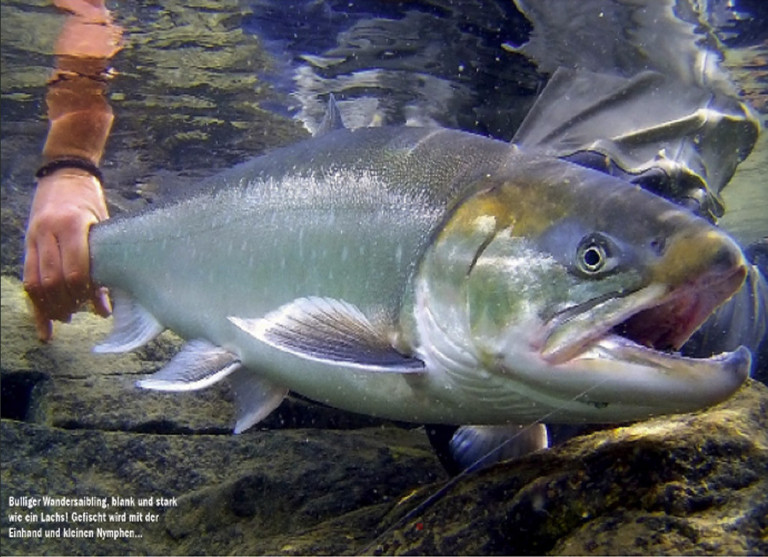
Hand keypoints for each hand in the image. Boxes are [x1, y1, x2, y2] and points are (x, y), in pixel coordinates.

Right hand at [23, 168, 110, 340]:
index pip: (76, 268)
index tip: (99, 308)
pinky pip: (27, 277)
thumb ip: (106, 260)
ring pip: (36, 282)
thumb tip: (109, 302)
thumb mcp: (104, 225)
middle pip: (53, 279)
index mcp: (73, 225)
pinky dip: (36, 303)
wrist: (65, 174)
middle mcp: (49, 231)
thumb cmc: (93, 202)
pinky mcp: (27, 242)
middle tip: (80, 314)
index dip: (86, 293)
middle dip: (67, 303)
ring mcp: (34, 237)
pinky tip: (43, 325)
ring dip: (50, 306)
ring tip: (65, 317)